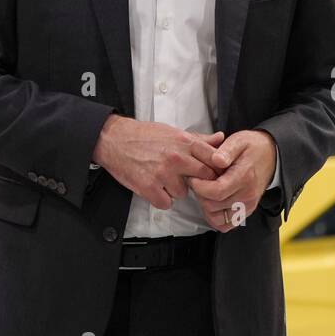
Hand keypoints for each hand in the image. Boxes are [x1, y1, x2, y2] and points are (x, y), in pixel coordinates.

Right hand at [92, 116, 231, 208]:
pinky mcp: (149, 187)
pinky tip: (155, 187)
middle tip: (186, 177)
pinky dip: (160, 199)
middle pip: (203, 178)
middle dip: (197, 181)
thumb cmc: (143, 135)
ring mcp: (163, 173)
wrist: (115, 139)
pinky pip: (166, 203)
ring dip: (175, 190)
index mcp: (184, 142)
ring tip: (163, 178)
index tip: (211, 172)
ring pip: (183, 193)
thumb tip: (220, 138)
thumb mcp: (173, 131)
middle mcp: (176, 158)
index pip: (214, 159)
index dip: (215, 168)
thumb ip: (198, 139)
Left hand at [188, 129, 277, 232]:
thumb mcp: (239, 140)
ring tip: (205, 191)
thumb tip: (216, 160)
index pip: (216, 191)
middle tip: (198, 181)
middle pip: (213, 206)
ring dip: (205, 206)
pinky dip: (214, 217)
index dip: (199, 186)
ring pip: (217, 218)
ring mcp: (248, 206)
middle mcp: (247, 195)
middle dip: (200, 194)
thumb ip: (226, 150)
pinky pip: (225, 224)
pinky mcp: (246, 212)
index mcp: (244, 177)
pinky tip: (212, 201)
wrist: (271, 156)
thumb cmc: (252, 147)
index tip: (194, 177)